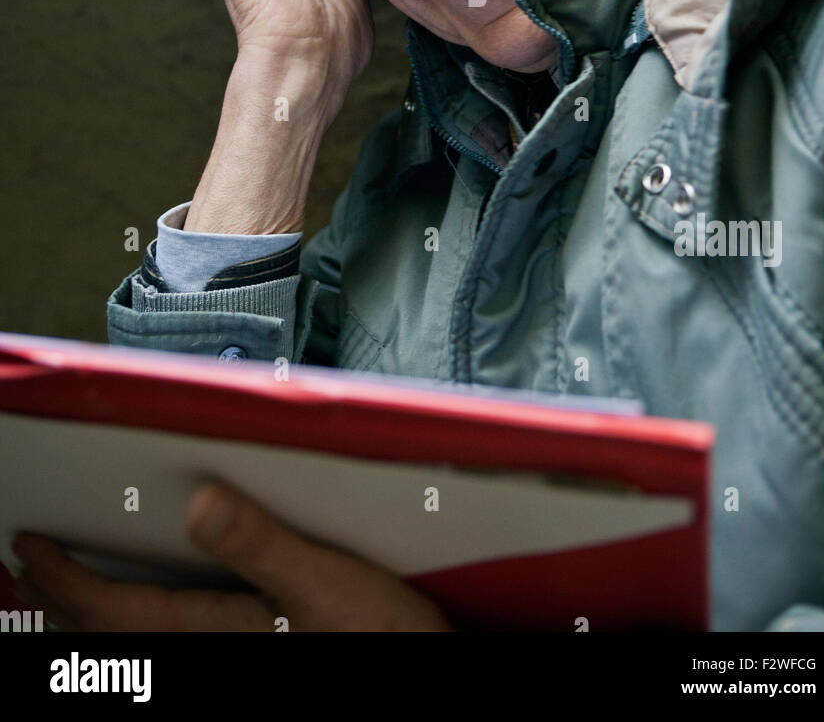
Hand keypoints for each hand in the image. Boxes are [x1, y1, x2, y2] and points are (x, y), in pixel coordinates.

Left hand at [11, 481, 454, 631]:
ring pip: (135, 654)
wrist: (427, 678)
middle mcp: (213, 656)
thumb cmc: (382, 641)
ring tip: (74, 591)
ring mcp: (231, 663)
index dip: (61, 580)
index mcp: (218, 634)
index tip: (30, 545)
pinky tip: (150, 616)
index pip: (110, 616)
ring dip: (93, 621)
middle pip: (110, 642)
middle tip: (33, 565)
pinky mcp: (253, 659)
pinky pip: (168, 651)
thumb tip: (200, 502)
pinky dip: (135, 633)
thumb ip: (262, 544)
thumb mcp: (327, 583)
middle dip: (63, 604)